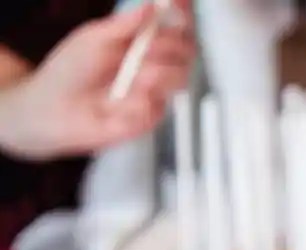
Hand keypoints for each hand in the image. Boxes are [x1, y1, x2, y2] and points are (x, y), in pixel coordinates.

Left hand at [0, 1, 194, 160]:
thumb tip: (152, 6)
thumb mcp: (93, 38)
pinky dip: (137, 102)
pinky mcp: (150, 117)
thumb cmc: (67, 72)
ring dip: (154, 73)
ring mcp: (154, 91)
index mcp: (141, 43)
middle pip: (186, 51)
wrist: (53, 109)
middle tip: (146, 48)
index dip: (181, 14)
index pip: (173, 27)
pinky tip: (118, 104)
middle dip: (168, 46)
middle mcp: (152, 66)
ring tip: (130, 78)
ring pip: (178, 77)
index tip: (180, 3)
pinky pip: (158, 105)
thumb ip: (125, 24)